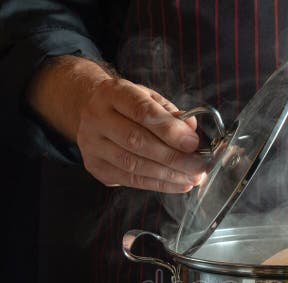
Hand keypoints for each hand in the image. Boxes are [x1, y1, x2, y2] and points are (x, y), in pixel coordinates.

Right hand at [76, 78, 206, 191]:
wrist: (88, 109)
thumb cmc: (125, 104)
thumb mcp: (147, 97)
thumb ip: (169, 112)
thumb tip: (191, 129)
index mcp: (112, 93)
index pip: (141, 112)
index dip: (170, 130)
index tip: (192, 143)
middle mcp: (97, 118)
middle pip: (137, 141)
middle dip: (173, 157)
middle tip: (198, 166)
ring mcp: (92, 144)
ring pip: (133, 164)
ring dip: (168, 175)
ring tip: (192, 178)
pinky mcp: (95, 167)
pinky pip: (130, 180)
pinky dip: (157, 184)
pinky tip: (177, 185)